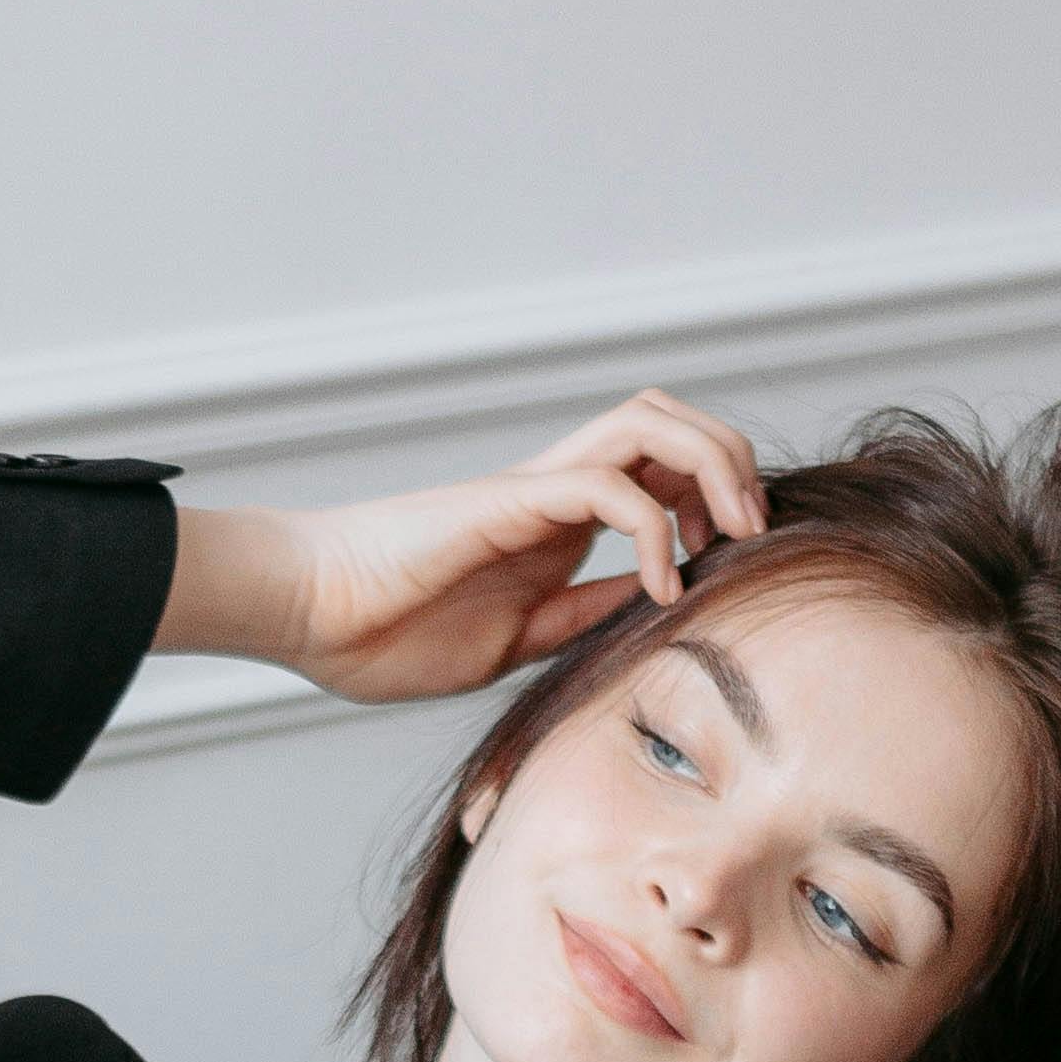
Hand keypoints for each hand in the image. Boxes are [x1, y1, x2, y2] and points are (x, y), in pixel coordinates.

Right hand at [159, 394, 769, 705]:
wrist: (311, 617)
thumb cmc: (387, 634)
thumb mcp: (518, 639)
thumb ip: (582, 615)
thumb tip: (651, 607)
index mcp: (558, 521)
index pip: (663, 468)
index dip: (718, 498)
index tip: (733, 562)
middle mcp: (555, 489)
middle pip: (671, 422)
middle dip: (733, 465)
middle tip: (750, 537)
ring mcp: (534, 488)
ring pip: (650, 422)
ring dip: (710, 469)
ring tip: (725, 538)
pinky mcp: (510, 501)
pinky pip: (608, 488)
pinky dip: (654, 530)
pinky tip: (660, 584)